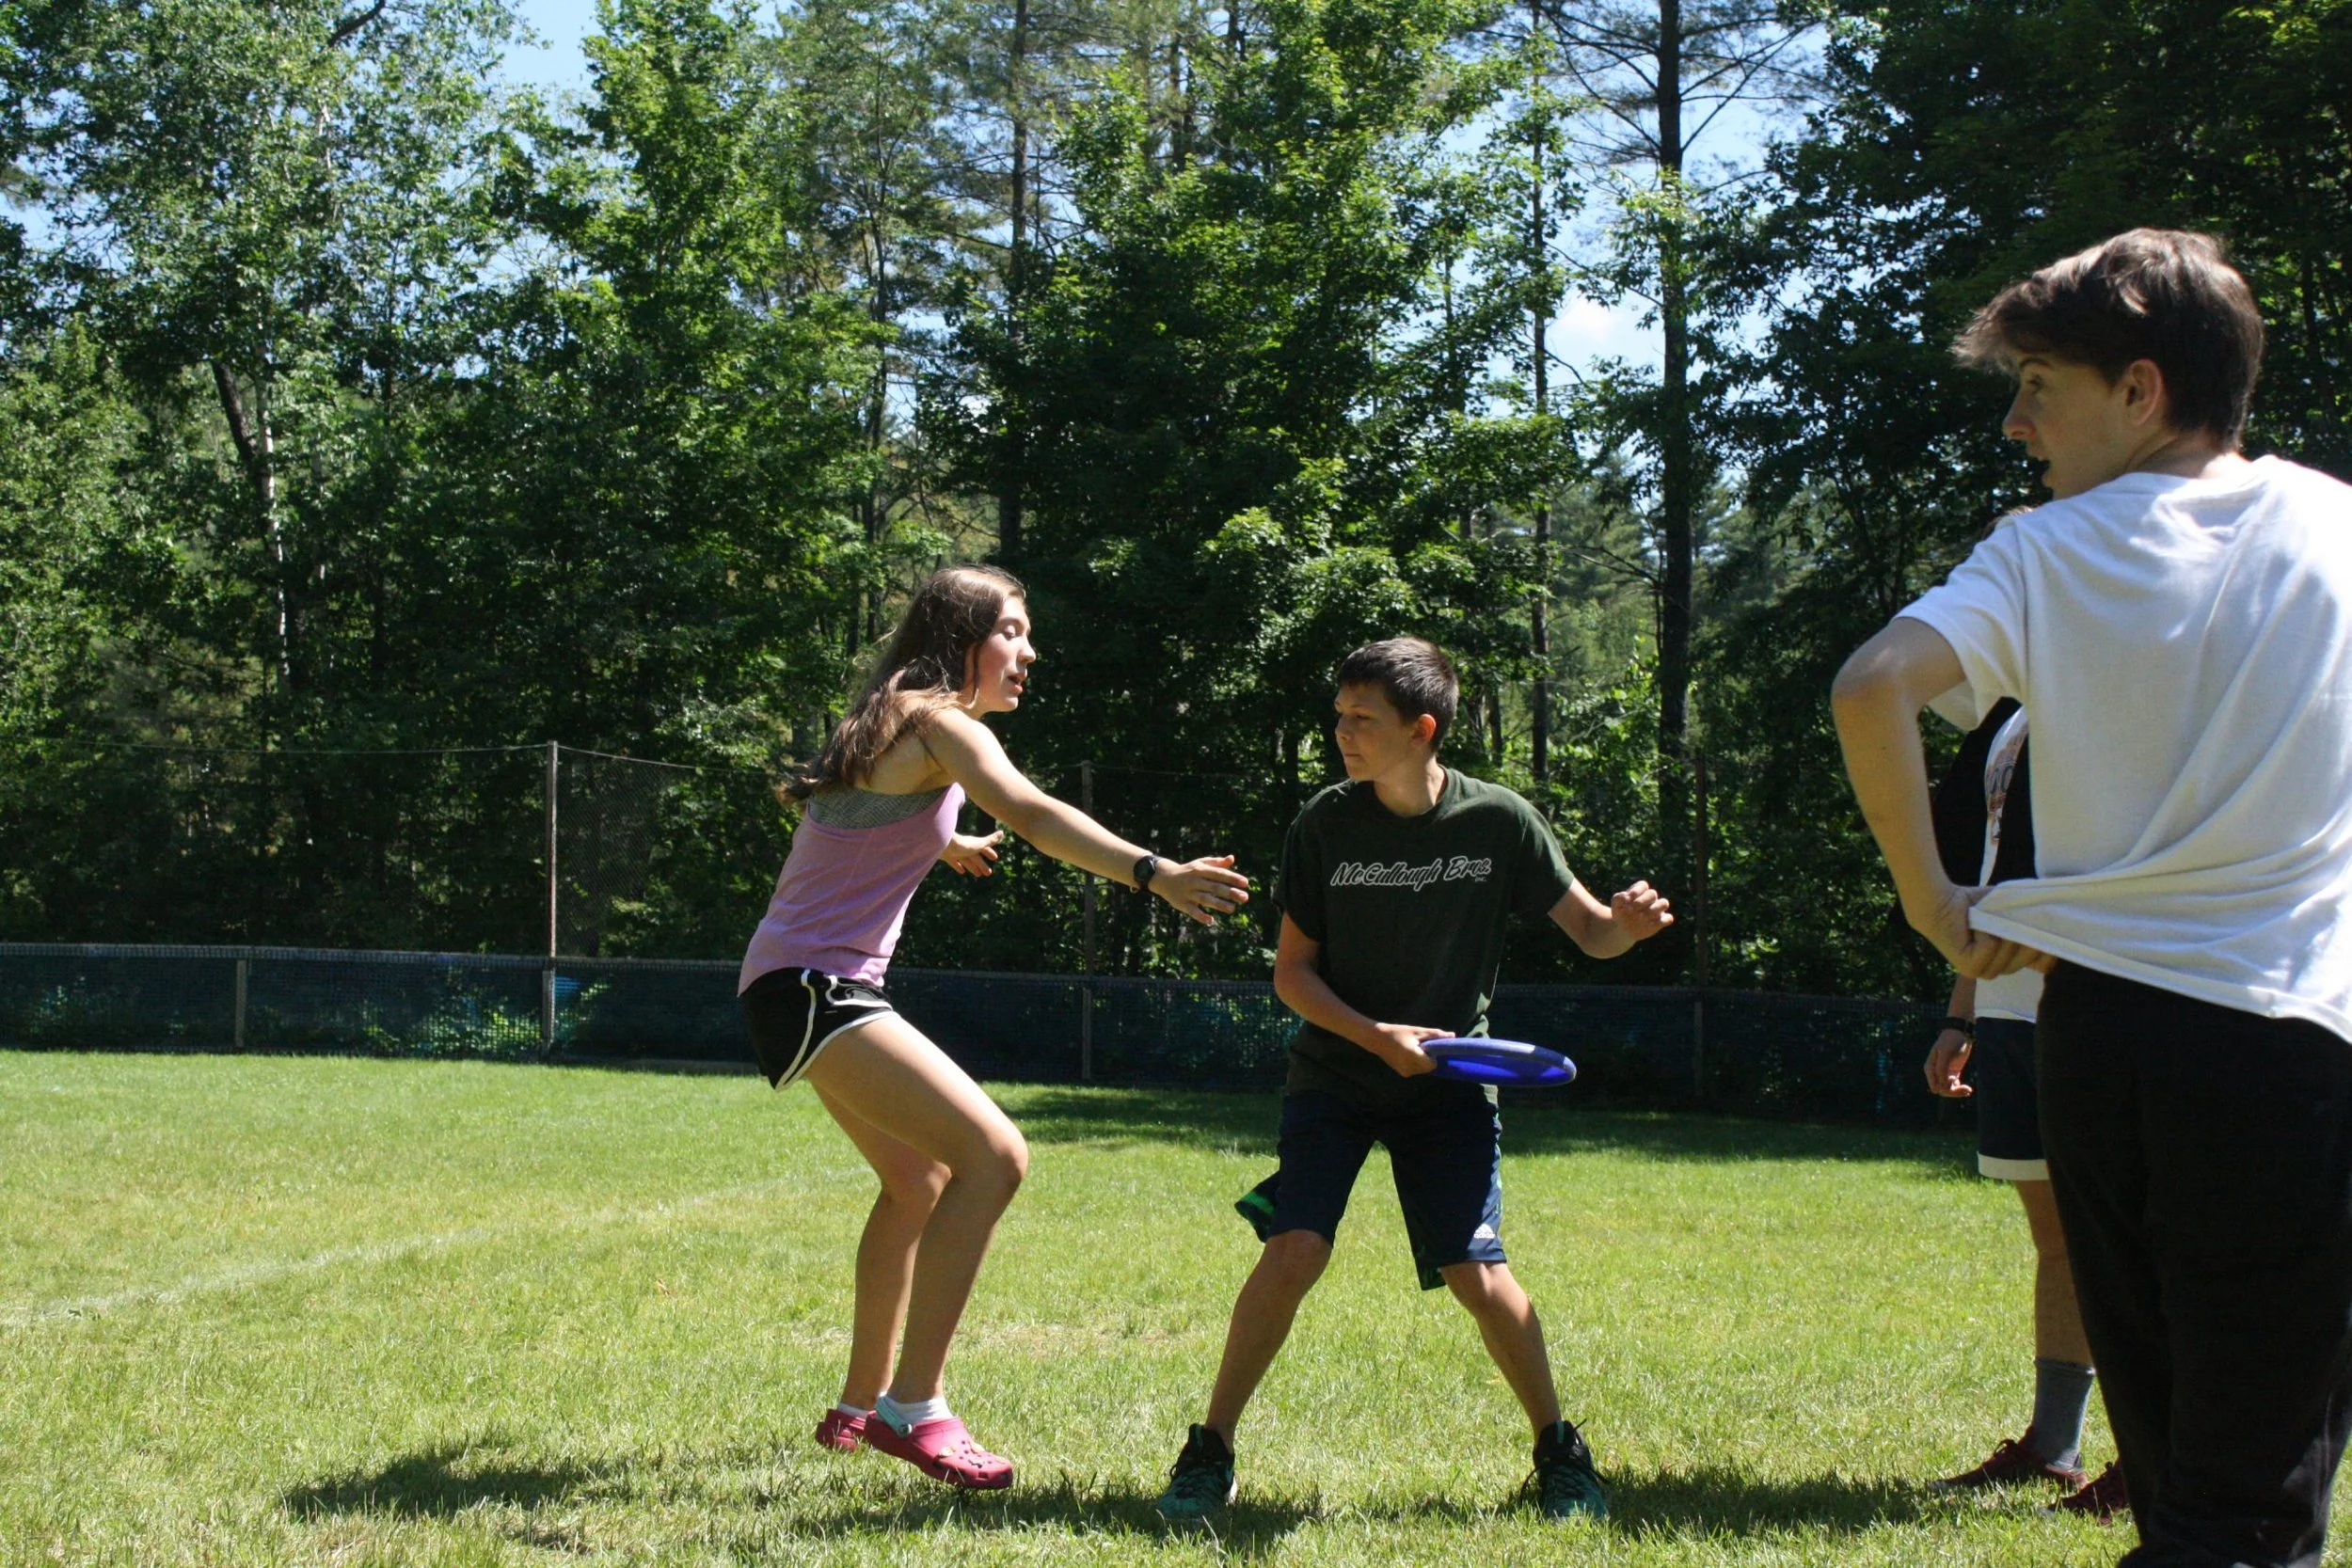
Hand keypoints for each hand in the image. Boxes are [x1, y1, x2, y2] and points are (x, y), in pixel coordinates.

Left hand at [939, 830, 1002, 875]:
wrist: (941, 843)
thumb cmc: (961, 844)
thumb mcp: (979, 844)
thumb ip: (990, 840)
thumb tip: (1003, 832)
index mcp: (973, 844)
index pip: (983, 848)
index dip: (989, 852)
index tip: (995, 858)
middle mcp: (964, 847)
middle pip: (975, 857)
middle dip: (982, 864)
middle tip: (989, 873)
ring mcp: (955, 851)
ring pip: (966, 860)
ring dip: (973, 867)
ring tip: (979, 875)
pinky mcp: (946, 856)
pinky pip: (954, 862)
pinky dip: (958, 866)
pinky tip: (962, 872)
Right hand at [1152, 854, 1251, 924]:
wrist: (1163, 878)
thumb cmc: (1188, 871)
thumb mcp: (1200, 864)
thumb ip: (1217, 863)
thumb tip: (1232, 858)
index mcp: (1200, 870)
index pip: (1219, 874)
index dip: (1232, 878)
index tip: (1245, 883)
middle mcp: (1195, 881)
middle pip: (1214, 887)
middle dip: (1230, 892)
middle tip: (1245, 898)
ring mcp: (1188, 893)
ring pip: (1205, 899)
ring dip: (1219, 905)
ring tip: (1233, 909)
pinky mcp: (1182, 904)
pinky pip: (1192, 911)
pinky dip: (1201, 916)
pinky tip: (1211, 920)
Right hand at [1365, 1022, 1447, 1077]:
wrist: (1376, 1038)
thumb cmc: (1398, 1032)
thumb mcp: (1417, 1031)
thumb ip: (1435, 1035)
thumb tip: (1453, 1036)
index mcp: (1413, 1056)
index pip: (1432, 1065)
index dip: (1433, 1056)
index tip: (1427, 1047)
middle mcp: (1408, 1067)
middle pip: (1429, 1068)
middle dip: (1428, 1059)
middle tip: (1420, 1047)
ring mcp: (1404, 1072)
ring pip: (1422, 1070)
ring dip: (1422, 1062)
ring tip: (1412, 1049)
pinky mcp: (1402, 1073)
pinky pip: (1415, 1070)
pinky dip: (1415, 1064)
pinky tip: (1407, 1054)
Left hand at [1611, 881, 1674, 941]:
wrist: (1623, 929)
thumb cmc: (1620, 913)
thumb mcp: (1615, 905)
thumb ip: (1618, 898)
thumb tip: (1625, 896)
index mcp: (1640, 891)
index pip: (1643, 885)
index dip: (1635, 892)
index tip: (1626, 902)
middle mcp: (1650, 899)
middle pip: (1653, 893)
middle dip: (1641, 901)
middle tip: (1630, 911)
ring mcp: (1657, 909)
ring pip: (1664, 903)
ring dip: (1653, 909)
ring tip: (1641, 917)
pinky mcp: (1661, 921)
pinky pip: (1668, 918)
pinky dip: (1661, 921)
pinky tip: (1649, 924)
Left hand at [1906, 879, 2049, 978]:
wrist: (1940, 901)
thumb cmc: (1976, 904)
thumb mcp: (2011, 909)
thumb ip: (2034, 914)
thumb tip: (2061, 912)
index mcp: (2011, 959)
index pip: (2043, 966)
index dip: (2049, 950)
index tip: (2049, 932)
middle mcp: (1997, 970)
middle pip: (2027, 961)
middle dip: (2026, 938)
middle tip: (2018, 919)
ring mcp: (1982, 972)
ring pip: (2009, 957)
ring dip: (2003, 935)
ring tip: (1992, 920)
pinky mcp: (1967, 967)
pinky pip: (1990, 949)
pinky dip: (1985, 934)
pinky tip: (1975, 927)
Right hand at [1924, 1027, 1974, 1097]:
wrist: (1960, 1033)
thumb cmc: (1951, 1041)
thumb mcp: (1946, 1053)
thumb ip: (1942, 1069)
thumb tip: (1942, 1085)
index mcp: (1930, 1068)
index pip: (1936, 1086)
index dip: (1946, 1089)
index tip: (1957, 1082)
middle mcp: (1935, 1072)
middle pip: (1942, 1090)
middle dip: (1954, 1092)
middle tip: (1968, 1089)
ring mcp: (1943, 1073)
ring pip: (1948, 1090)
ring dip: (1958, 1092)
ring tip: (1969, 1090)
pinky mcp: (1952, 1073)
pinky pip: (1953, 1086)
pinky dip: (1960, 1089)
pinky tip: (1967, 1089)